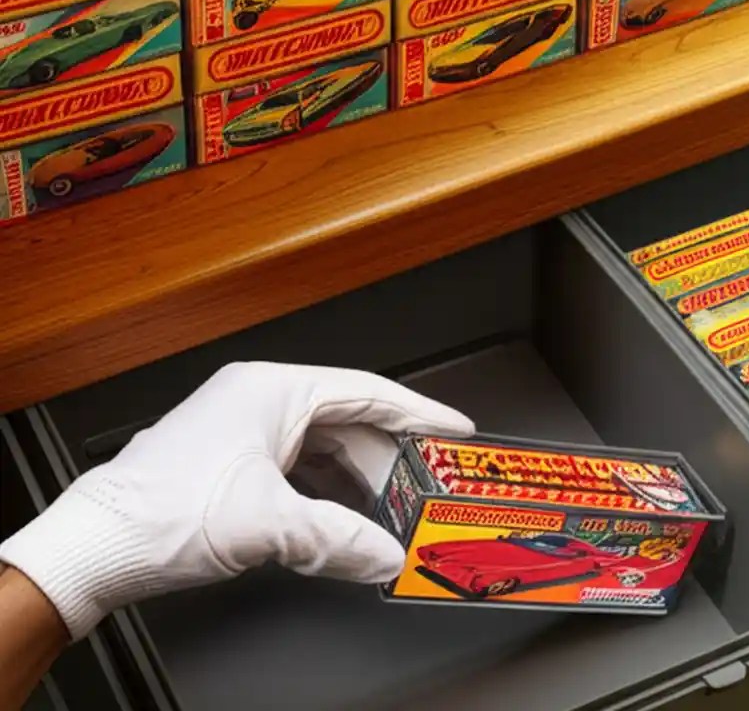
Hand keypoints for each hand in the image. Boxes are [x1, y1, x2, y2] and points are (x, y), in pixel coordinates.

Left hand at [0, 362, 471, 639]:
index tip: (455, 429)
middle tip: (428, 484)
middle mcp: (260, 401)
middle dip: (390, 460)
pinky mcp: (236, 462)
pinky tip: (346, 521)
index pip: (367, 391)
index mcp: (272, 390)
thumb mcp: (270, 524)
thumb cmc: (162, 512)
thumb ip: (341, 538)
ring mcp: (246, 431)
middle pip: (349, 423)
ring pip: (325, 450)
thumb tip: (387, 554)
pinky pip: (302, 470)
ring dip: (359, 482)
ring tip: (393, 510)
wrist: (97, 546)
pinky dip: (330, 495)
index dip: (419, 411)